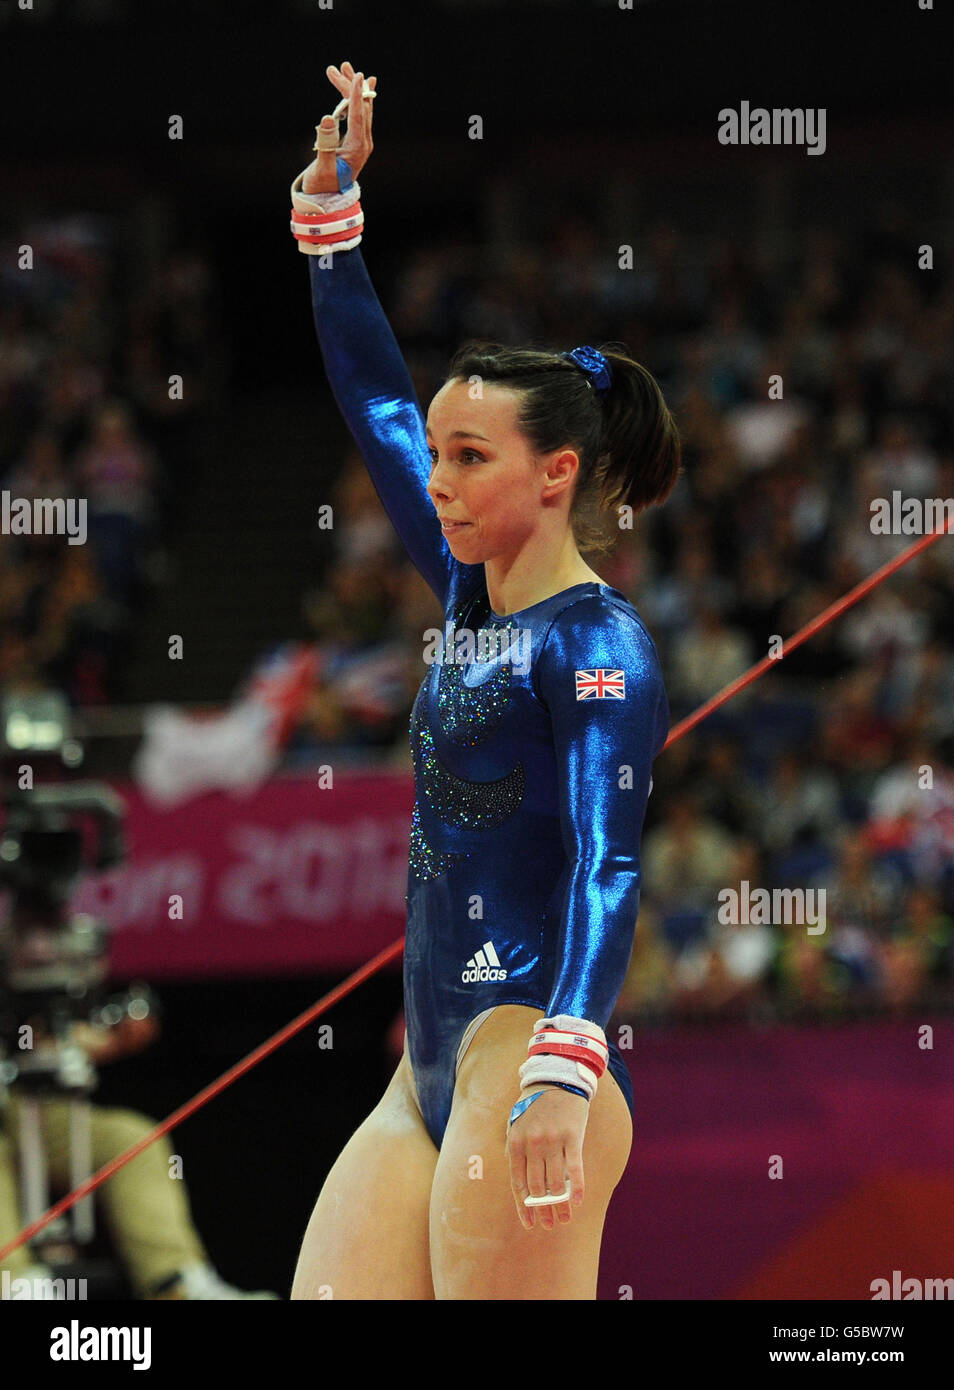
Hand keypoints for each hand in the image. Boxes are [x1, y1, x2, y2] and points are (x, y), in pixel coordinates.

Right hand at [301, 61, 376, 193]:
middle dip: (350, 86)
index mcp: (357, 148)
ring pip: (359, 109)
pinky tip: (353, 85)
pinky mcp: (354, 140)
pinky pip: (357, 115)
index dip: (357, 95)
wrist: (326, 199)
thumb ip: (325, 143)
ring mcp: (360, 141)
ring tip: (341, 68)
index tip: (357, 75)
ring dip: (350, 89)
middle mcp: (363, 142)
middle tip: (339, 66)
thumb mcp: (322, 167)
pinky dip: (351, 99)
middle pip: (361, 108)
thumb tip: (328, 117)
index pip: (359, 116)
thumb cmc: (322, 186)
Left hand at [505, 1084, 587, 1231]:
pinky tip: (577, 1202)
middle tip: (550, 1224)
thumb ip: (514, 1150)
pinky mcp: (572, 1136)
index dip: (524, 1206)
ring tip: (564, 1219)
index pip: (518, 1183)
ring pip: (556, 1182)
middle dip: (543, 1210)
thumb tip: (518, 1181)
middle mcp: (532, 1144)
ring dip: (560, 1205)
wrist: (557, 1078)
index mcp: (515, 1143)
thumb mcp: (516, 1124)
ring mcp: (552, 1141)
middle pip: (538, 1187)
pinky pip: (575, 1169)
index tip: (530, 1223)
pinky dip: (576, 1188)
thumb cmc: (535, 1105)